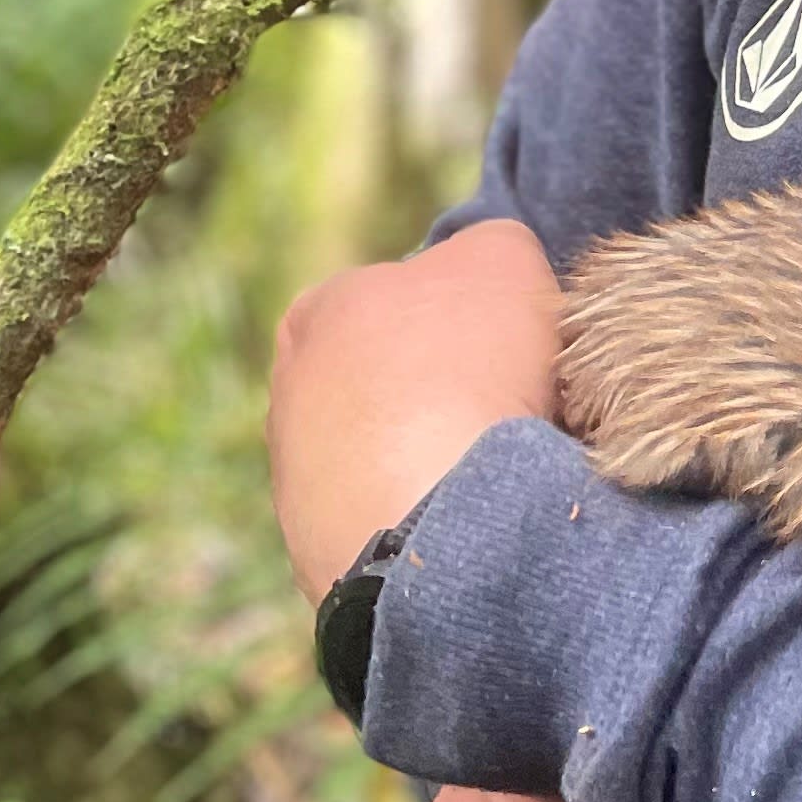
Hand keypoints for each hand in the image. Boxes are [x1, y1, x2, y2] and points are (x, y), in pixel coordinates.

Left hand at [267, 218, 563, 600]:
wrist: (442, 524)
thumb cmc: (470, 372)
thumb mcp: (504, 259)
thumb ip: (490, 246)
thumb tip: (486, 269)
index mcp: (321, 310)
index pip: (406, 297)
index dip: (471, 317)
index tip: (512, 349)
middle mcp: (289, 391)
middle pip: (391, 378)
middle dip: (443, 392)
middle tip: (506, 411)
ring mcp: (296, 482)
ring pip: (387, 455)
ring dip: (435, 460)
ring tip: (491, 476)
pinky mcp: (320, 555)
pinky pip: (390, 520)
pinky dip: (428, 520)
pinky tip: (466, 522)